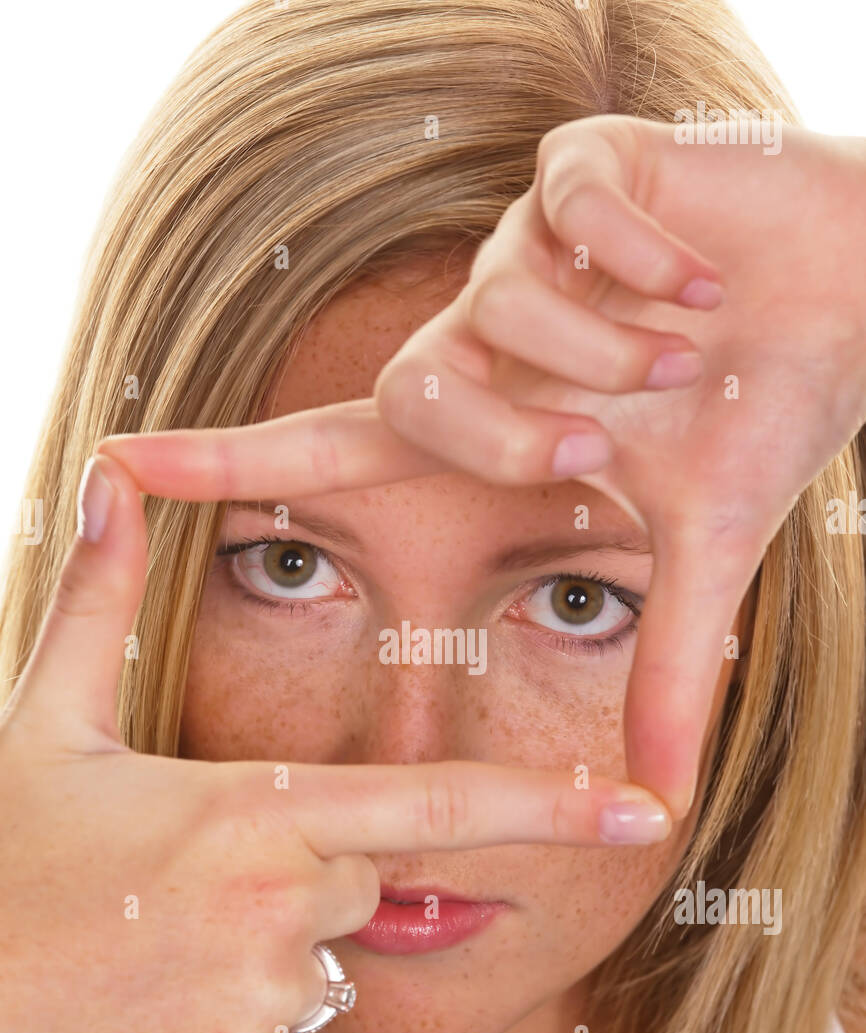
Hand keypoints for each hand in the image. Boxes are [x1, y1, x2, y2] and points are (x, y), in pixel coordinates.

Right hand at [0, 454, 668, 1032]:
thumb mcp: (44, 721)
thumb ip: (105, 600)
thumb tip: (109, 477)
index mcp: (255, 807)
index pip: (435, 805)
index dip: (551, 806)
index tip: (644, 810)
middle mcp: (280, 900)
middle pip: (357, 883)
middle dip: (296, 883)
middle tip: (177, 887)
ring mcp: (262, 995)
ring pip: (315, 971)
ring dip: (250, 962)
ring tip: (146, 949)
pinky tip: (145, 1012)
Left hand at [100, 117, 865, 818]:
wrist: (855, 298)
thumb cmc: (761, 411)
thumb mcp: (701, 551)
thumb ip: (669, 668)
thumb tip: (660, 802)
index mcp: (494, 426)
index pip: (332, 446)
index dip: (226, 461)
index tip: (118, 466)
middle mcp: (489, 338)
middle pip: (418, 390)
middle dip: (512, 436)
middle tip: (605, 452)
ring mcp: (530, 250)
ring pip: (504, 305)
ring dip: (609, 352)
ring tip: (691, 354)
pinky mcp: (584, 163)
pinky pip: (571, 208)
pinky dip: (645, 256)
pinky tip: (703, 280)